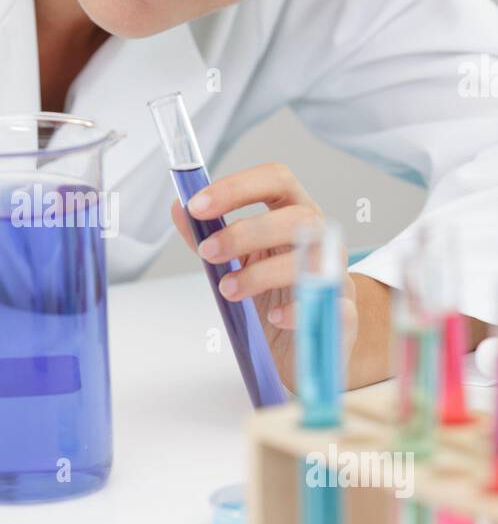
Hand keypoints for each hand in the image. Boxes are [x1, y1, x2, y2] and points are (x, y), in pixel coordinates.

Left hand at [171, 162, 357, 390]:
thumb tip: (179, 209)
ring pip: (312, 259)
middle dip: (246, 232)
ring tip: (229, 290)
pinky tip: (274, 317)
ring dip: (262, 272)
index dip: (237, 186)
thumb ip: (209, 237)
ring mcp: (335, 275)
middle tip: (209, 253)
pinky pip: (331, 305)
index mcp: (293, 214)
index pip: (277, 180)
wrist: (303, 343)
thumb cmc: (271, 296)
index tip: (198, 206)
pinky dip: (298, 310)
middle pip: (298, 217)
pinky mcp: (344, 315)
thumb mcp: (236, 263)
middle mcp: (320, 238)